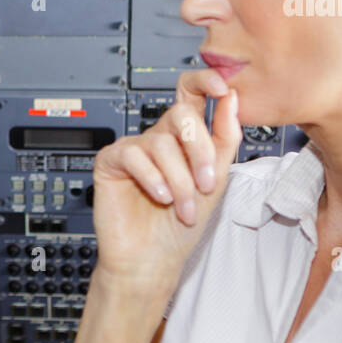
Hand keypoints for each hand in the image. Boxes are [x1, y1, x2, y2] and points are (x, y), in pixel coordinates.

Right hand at [92, 68, 240, 282]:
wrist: (153, 260)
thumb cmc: (182, 226)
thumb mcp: (216, 178)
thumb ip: (224, 137)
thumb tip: (231, 96)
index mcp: (183, 139)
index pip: (190, 95)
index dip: (204, 82)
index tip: (220, 88)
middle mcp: (158, 139)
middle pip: (181, 115)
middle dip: (200, 151)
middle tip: (207, 184)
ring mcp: (134, 149)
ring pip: (162, 143)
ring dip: (180, 180)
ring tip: (183, 208)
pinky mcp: (110, 162)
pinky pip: (134, 155)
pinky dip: (153, 179)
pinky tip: (159, 198)